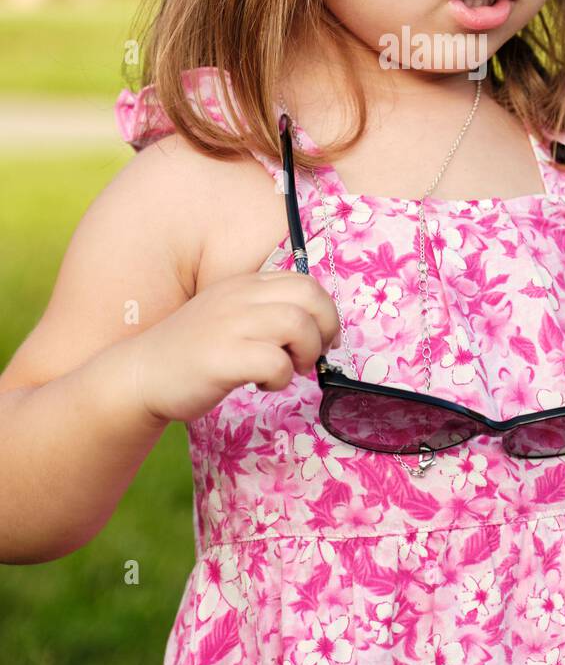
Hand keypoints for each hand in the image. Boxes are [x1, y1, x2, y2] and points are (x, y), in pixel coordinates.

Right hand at [128, 269, 341, 424]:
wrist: (140, 374)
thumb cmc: (191, 352)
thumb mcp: (229, 316)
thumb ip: (264, 311)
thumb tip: (315, 326)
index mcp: (244, 285)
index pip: (305, 281)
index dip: (325, 311)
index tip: (323, 338)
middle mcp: (239, 298)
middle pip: (310, 296)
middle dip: (325, 328)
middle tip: (313, 357)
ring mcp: (230, 325)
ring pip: (298, 325)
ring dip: (306, 354)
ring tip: (287, 370)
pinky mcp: (223, 357)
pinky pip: (276, 362)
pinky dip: (281, 377)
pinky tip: (262, 383)